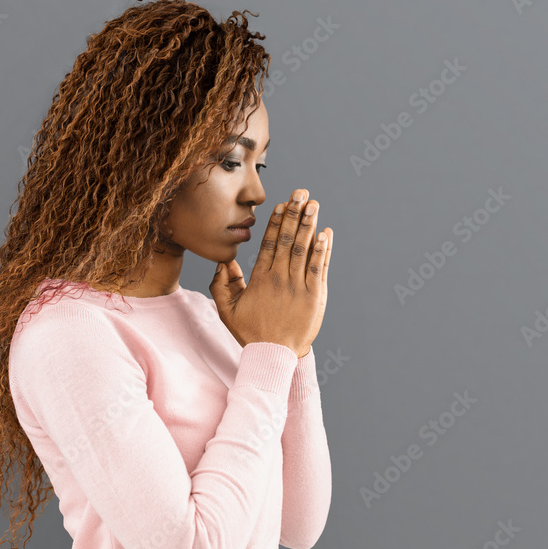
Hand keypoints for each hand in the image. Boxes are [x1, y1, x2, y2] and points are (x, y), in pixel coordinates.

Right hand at [209, 189, 331, 357]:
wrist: (274, 356)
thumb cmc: (251, 332)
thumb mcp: (227, 310)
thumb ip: (221, 284)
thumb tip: (224, 261)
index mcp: (260, 279)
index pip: (269, 243)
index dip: (276, 222)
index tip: (281, 204)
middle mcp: (280, 279)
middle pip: (287, 240)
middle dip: (294, 214)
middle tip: (301, 193)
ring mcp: (298, 287)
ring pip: (304, 249)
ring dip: (309, 225)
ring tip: (313, 205)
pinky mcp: (314, 296)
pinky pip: (319, 268)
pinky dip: (323, 250)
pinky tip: (326, 233)